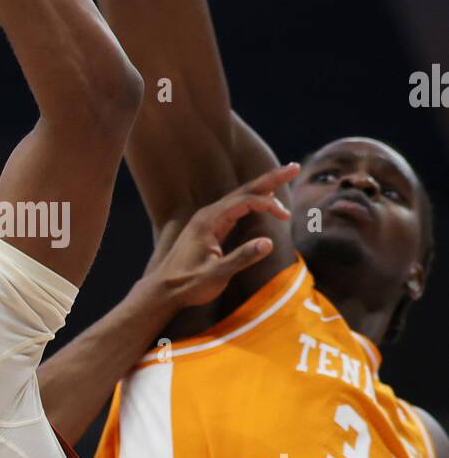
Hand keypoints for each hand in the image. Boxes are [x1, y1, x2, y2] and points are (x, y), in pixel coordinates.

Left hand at [146, 163, 298, 308]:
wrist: (163, 290)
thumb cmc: (188, 283)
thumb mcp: (216, 274)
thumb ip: (241, 257)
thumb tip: (269, 242)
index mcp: (209, 220)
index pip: (244, 201)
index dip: (267, 204)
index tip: (285, 216)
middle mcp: (209, 214)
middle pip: (244, 191)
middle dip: (270, 179)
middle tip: (294, 167)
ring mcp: (209, 220)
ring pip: (240, 197)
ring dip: (263, 188)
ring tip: (284, 176)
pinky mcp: (211, 228)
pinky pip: (236, 208)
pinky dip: (253, 201)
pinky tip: (264, 200)